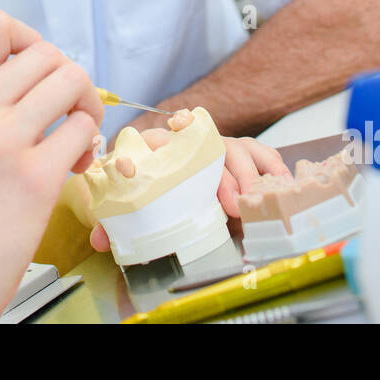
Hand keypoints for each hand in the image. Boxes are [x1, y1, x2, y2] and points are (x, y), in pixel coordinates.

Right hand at [0, 9, 103, 320]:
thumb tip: (29, 75)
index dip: (31, 38)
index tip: (39, 72)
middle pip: (47, 52)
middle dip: (70, 79)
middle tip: (68, 114)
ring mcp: (4, 141)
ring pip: (72, 81)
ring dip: (86, 108)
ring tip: (73, 141)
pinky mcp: (35, 176)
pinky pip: (82, 131)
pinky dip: (87, 146)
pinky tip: (71, 169)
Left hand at [88, 133, 288, 251]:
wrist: (161, 180)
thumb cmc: (144, 189)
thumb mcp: (126, 205)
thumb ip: (114, 221)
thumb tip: (100, 241)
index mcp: (155, 148)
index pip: (158, 138)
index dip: (168, 141)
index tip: (179, 145)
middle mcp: (189, 143)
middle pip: (208, 147)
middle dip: (222, 175)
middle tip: (229, 205)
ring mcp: (216, 147)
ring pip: (236, 148)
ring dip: (248, 173)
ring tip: (254, 198)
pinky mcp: (240, 156)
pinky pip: (260, 154)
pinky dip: (271, 167)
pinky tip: (279, 185)